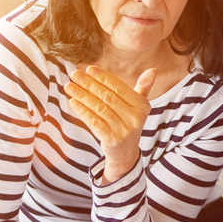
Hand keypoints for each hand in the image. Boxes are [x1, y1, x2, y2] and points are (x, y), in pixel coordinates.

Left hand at [66, 65, 156, 182]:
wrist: (125, 152)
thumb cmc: (129, 122)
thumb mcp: (139, 106)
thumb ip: (143, 87)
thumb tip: (153, 70)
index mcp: (142, 106)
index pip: (119, 87)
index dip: (103, 77)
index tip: (88, 68)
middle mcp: (135, 118)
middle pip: (108, 96)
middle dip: (89, 84)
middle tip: (74, 74)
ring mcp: (124, 130)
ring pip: (99, 108)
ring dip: (82, 95)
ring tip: (69, 86)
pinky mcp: (112, 140)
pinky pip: (94, 122)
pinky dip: (83, 111)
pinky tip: (73, 101)